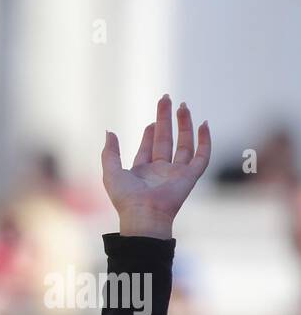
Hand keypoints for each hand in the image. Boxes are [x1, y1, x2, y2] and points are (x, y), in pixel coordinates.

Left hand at [101, 95, 210, 239]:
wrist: (144, 214)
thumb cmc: (126, 198)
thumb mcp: (111, 172)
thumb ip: (110, 152)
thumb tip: (109, 132)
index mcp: (142, 172)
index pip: (148, 148)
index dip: (150, 134)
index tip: (152, 121)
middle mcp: (160, 171)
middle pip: (166, 140)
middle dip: (166, 120)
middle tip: (166, 100)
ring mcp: (176, 173)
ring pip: (184, 144)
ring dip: (184, 125)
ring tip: (183, 107)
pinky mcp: (190, 176)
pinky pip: (202, 156)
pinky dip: (205, 140)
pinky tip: (204, 124)